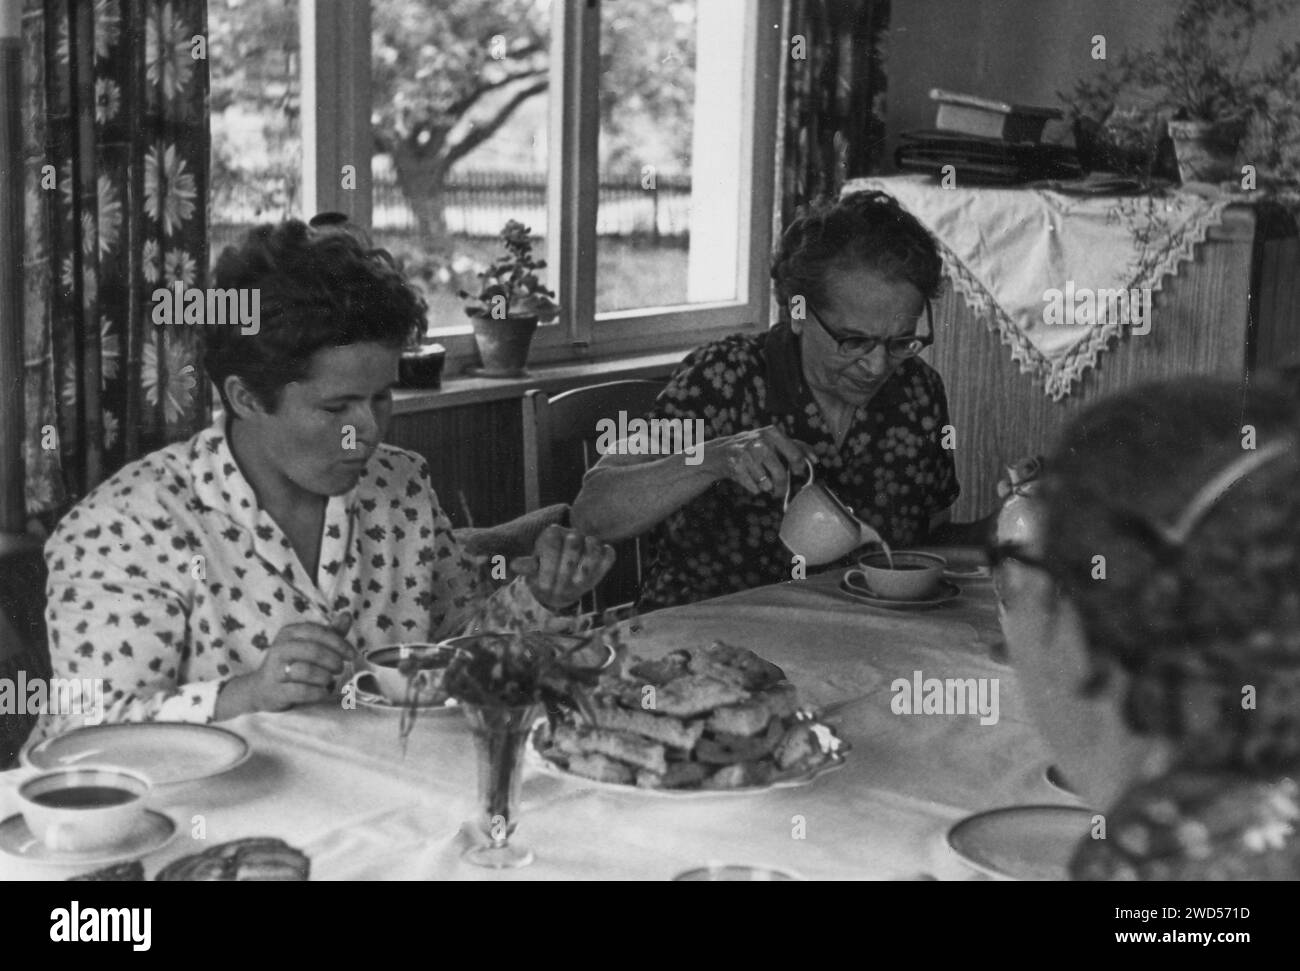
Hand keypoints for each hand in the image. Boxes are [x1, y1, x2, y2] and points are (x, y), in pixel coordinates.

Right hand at [224, 613, 353, 714]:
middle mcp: (280, 648)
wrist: (262, 689)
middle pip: (314, 651)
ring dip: (325, 677)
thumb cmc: (292, 663)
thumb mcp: (310, 644)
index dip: (340, 643)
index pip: (319, 632)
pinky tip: (323, 692)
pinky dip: (317, 692)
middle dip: (333, 661)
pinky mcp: (275, 691)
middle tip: (340, 668)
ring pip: (306, 671)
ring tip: (329, 680)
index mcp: (290, 632)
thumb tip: (347, 615)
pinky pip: (301, 691)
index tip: (352, 655)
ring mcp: (275, 670)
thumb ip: (330, 632)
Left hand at [510, 525, 615, 610]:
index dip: (548, 567)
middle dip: (566, 568)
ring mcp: (589, 541)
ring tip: (577, 583)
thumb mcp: (533, 572)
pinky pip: (609, 553)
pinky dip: (603, 563)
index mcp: (551, 534)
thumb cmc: (544, 575)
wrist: (559, 584)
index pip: (552, 544)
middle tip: (559, 589)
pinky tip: (593, 577)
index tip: (544, 588)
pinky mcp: (604, 551)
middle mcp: (571, 533)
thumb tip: (515, 565)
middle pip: (573, 542)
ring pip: (593, 544)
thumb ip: (527, 567)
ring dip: (586, 566)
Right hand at [703, 425, 815, 496]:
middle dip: (782, 486)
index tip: (798, 473)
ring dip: (767, 488)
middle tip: (781, 490)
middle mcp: (760, 441)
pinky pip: (754, 488)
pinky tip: (750, 480)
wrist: (720, 452)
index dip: (800, 468)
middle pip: (781, 473)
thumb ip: (795, 446)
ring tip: (763, 482)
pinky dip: (755, 489)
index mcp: (772, 433)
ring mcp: (747, 454)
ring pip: (767, 483)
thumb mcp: (773, 440)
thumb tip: (816, 459)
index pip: (796, 454)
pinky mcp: (736, 467)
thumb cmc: (753, 447)